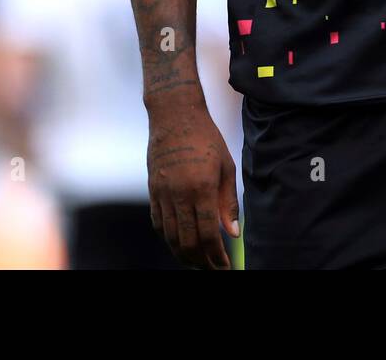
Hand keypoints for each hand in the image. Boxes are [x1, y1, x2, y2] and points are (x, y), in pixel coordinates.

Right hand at [146, 104, 239, 268]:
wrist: (174, 117)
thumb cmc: (206, 139)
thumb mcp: (226, 167)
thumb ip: (228, 203)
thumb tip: (232, 234)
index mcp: (201, 187)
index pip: (207, 233)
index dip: (216, 255)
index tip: (225, 266)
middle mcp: (179, 194)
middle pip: (187, 241)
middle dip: (201, 261)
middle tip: (213, 268)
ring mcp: (162, 194)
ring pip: (170, 237)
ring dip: (184, 255)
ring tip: (198, 263)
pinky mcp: (152, 192)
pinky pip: (159, 224)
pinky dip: (169, 239)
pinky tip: (180, 245)